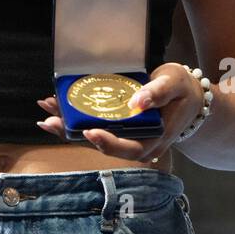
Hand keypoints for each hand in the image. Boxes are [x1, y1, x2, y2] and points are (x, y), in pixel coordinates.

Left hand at [35, 62, 204, 162]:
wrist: (188, 94)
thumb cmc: (183, 90)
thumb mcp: (175, 85)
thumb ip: (158, 92)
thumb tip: (137, 101)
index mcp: (154, 139)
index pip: (129, 148)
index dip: (108, 142)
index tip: (89, 132)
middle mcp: (136, 142)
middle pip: (101, 144)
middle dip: (73, 134)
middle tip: (50, 121)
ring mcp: (125, 135)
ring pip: (93, 136)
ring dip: (67, 126)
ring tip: (46, 112)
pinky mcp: (117, 125)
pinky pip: (93, 124)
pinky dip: (74, 117)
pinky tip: (57, 107)